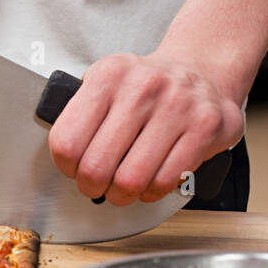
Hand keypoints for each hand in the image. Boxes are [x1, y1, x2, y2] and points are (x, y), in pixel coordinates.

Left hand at [47, 51, 244, 205]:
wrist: (202, 71)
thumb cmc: (147, 86)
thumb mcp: (106, 80)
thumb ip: (81, 110)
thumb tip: (63, 154)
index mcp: (109, 76)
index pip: (67, 140)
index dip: (64, 166)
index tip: (71, 169)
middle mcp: (142, 88)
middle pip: (97, 166)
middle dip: (91, 187)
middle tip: (95, 186)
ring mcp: (177, 107)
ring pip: (131, 179)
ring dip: (121, 195)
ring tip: (120, 189)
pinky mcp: (205, 128)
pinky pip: (166, 181)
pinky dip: (151, 193)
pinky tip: (148, 184)